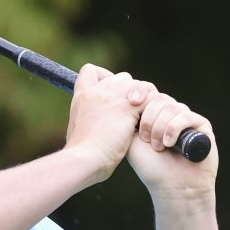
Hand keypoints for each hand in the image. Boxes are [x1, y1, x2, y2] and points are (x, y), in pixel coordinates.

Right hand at [64, 63, 146, 179]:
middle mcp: (97, 91)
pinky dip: (153, 111)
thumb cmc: (80, 153)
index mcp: (82, 96)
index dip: (104, 78)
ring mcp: (112, 97)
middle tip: (133, 113)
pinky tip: (148, 127)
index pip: (91, 71)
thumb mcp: (76, 130)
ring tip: (142, 120)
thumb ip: (86, 118)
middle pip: (122, 77)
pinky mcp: (127, 107)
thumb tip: (92, 123)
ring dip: (145, 101)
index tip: (109, 94)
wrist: (84, 159)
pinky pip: (151, 99)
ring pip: (140, 85)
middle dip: (131, 92)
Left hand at [124, 85, 220, 198]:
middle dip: (148, 119)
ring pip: (170, 106)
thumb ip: (130, 117)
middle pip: (158, 98)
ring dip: (159, 127)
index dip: (139, 92)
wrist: (172, 187)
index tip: (130, 101)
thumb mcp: (131, 139)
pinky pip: (185, 116)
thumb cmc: (150, 166)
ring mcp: (186, 118)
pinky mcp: (202, 125)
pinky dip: (173, 129)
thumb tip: (130, 96)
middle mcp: (170, 114)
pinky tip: (167, 144)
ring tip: (157, 147)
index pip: (147, 92)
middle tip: (145, 139)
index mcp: (153, 114)